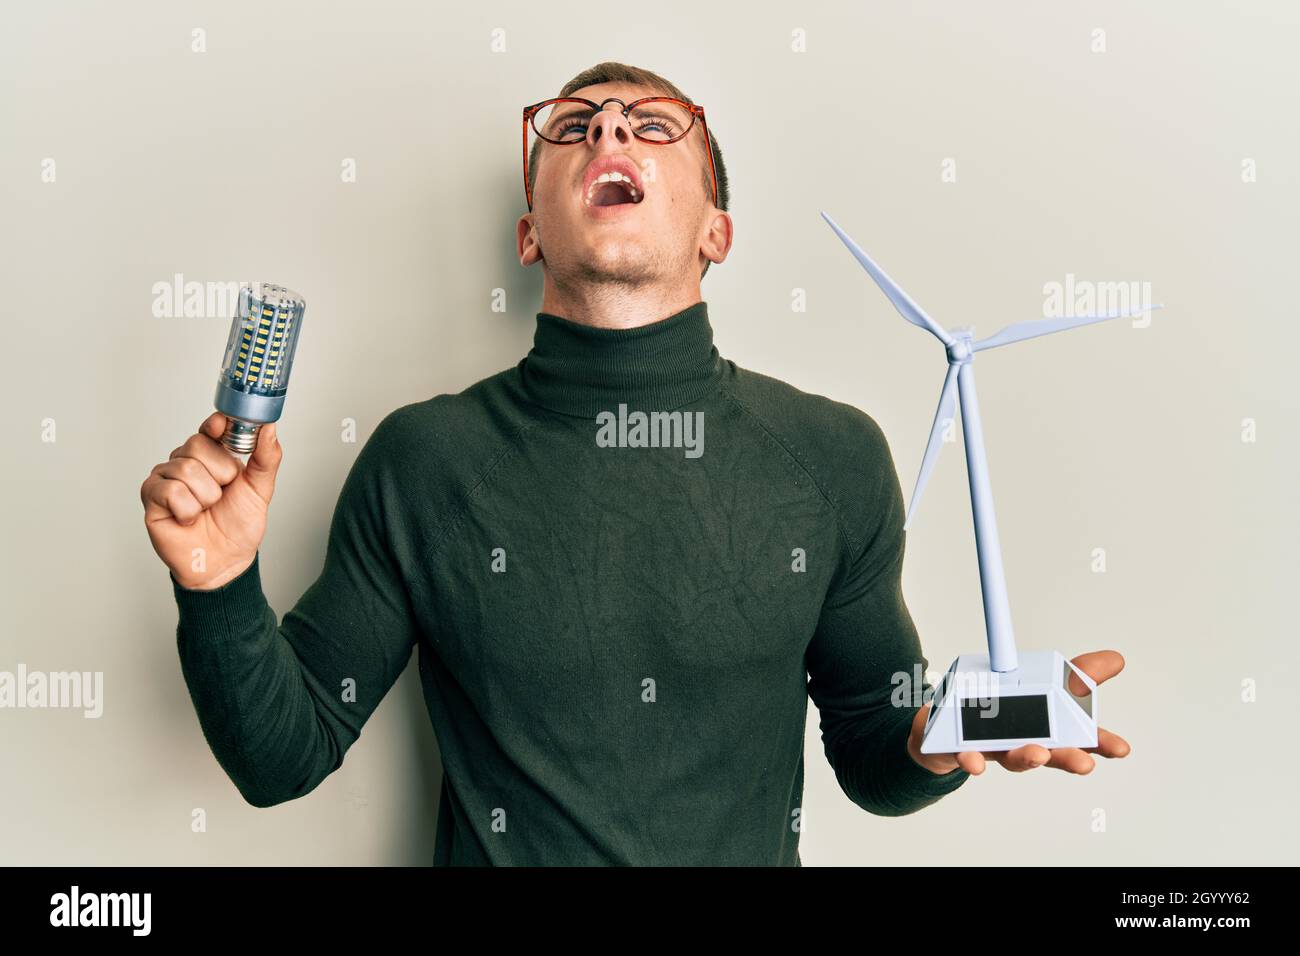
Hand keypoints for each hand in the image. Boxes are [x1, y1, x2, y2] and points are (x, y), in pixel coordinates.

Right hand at [140, 413, 281, 589]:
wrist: (226, 561)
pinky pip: (170, 491)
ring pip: (186, 470)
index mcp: (212, 455)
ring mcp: (166, 477)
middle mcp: (186, 461)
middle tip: (221, 496)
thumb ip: (266, 457)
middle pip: (197, 446)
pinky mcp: (151, 496)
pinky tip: (189, 518)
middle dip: (219, 476)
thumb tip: (269, 427)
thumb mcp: (260, 488)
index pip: (210, 428)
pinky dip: (188, 509)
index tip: (221, 425)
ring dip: (206, 498)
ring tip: (206, 510)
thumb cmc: (238, 525)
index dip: (215, 425)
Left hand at [907, 650, 1131, 775]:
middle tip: (1084, 763)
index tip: (1121, 749)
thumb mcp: (1040, 685)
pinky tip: (975, 763)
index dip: (1100, 743)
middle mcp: (1023, 744)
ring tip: (1037, 754)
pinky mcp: (963, 749)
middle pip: (1050, 754)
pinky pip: (967, 756)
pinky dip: (972, 760)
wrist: (944, 729)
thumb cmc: (998, 710)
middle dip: (1068, 758)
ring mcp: (993, 749)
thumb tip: (1117, 659)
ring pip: (1012, 757)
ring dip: (1026, 757)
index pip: (1078, 738)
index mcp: (1045, 729)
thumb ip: (1076, 675)